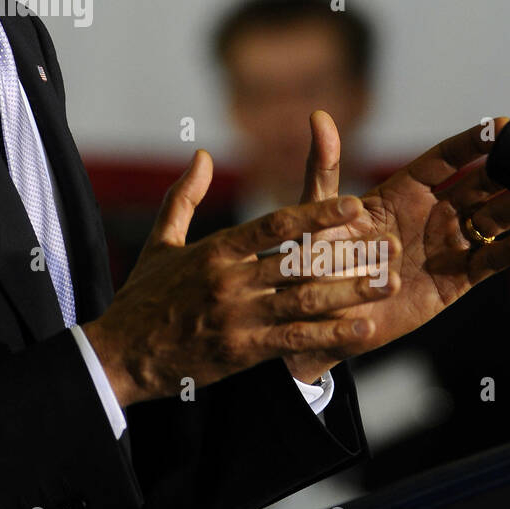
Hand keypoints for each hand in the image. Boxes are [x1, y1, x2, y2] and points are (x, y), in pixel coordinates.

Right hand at [83, 150, 400, 406]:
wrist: (121, 354)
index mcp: (216, 250)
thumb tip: (202, 154)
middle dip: (349, 253)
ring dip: (351, 292)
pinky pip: (296, 340)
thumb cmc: (143, 296)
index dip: (318, 214)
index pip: (275, 225)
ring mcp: (239, 317)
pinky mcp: (242, 350)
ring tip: (386, 283)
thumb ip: (184, 196)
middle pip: (300, 262)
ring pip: (305, 301)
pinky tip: (363, 329)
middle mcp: (231, 280)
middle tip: (388, 245)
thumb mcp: (160, 241)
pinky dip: (332, 335)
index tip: (354, 204)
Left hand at [283, 111, 509, 383]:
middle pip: (478, 185)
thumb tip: (318, 117)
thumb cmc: (313, 261)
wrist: (318, 319)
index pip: (444, 160)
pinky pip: (487, 261)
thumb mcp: (316, 211)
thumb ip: (324, 166)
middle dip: (507, 170)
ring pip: (491, 219)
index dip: (471, 143)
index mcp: (401, 191)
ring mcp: (445, 246)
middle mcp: (430, 214)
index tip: (500, 126)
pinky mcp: (453, 280)